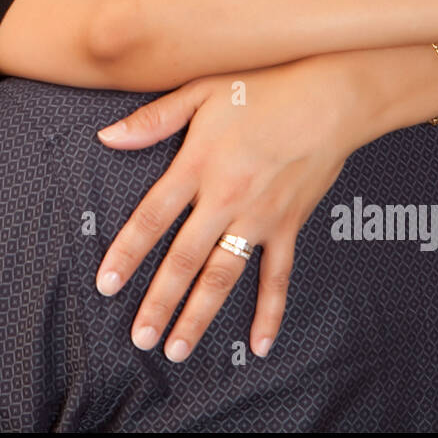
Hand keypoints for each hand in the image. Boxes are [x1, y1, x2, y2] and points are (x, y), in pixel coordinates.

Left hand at [94, 57, 360, 362]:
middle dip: (160, 302)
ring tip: (177, 347)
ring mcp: (259, 218)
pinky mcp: (289, 226)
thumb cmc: (264, 89)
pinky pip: (277, 277)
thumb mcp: (202, 92)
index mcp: (198, 165)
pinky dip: (269, 312)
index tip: (107, 284)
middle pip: (184, 260)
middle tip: (140, 337)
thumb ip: (153, 120)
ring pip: (223, 276)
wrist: (330, 99)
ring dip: (199, 316)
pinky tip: (257, 343)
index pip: (152, 217)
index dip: (127, 253)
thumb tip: (109, 137)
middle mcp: (226, 199)